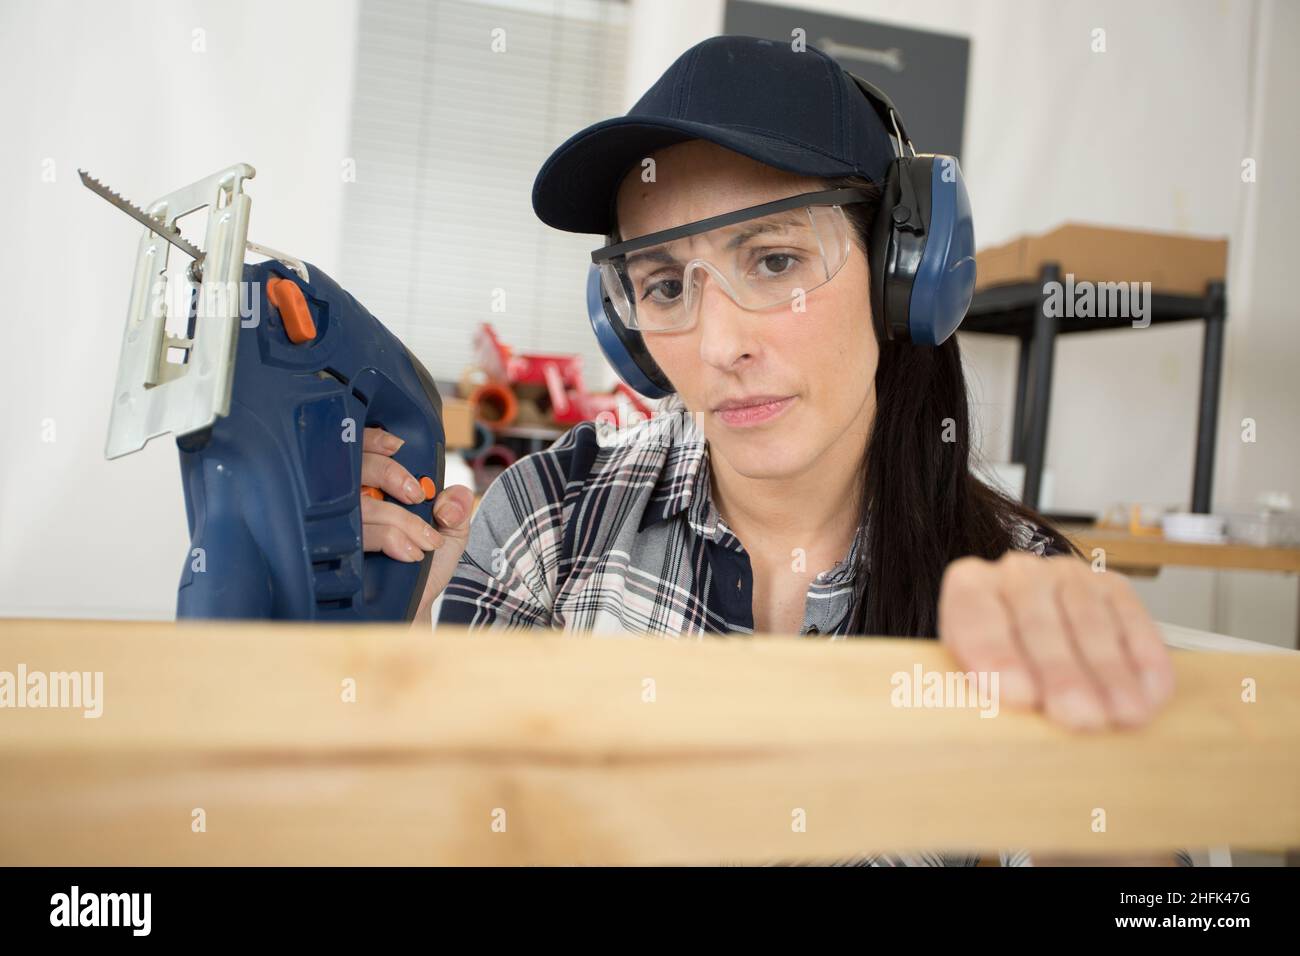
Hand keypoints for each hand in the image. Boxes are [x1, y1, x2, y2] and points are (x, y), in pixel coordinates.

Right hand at [360, 427, 474, 624]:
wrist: (416, 611)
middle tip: (416, 496)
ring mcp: (347, 529)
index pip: (365, 450)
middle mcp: (358, 504)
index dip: (374, 439)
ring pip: (362, 503)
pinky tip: (408, 554)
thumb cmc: (428, 568)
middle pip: (356, 467)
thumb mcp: (453, 534)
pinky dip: (389, 539)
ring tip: (426, 544)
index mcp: (380, 490)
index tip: (397, 446)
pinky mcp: (341, 554)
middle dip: (389, 474)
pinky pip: (358, 534)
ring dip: (400, 520)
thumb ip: (458, 509)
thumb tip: (451, 499)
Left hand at [937, 552, 1174, 730]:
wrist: (1029, 629)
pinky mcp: (1113, 587)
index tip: (1016, 695)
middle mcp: (1018, 574)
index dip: (995, 655)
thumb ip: (976, 690)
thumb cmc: (998, 664)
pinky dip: (1144, 661)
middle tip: (1079, 714)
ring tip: (1123, 714)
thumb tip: (1002, 727)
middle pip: (1038, 623)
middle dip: (1062, 673)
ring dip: (1110, 673)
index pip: (975, 615)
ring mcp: (1068, 575)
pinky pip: (1134, 621)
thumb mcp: (972, 673)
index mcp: (970, 586)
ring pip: (1090, 622)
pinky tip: (1150, 695)